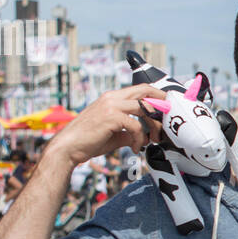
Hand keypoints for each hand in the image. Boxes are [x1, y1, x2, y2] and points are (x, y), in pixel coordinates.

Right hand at [45, 83, 167, 167]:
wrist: (67, 148)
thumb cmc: (88, 141)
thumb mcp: (114, 134)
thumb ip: (129, 131)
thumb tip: (145, 137)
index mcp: (112, 98)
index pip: (140, 90)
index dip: (157, 96)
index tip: (167, 108)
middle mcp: (112, 97)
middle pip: (145, 91)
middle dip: (162, 103)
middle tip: (170, 119)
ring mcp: (111, 105)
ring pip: (145, 108)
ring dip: (153, 126)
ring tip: (153, 140)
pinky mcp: (111, 117)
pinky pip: (136, 126)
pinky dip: (140, 139)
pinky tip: (135, 148)